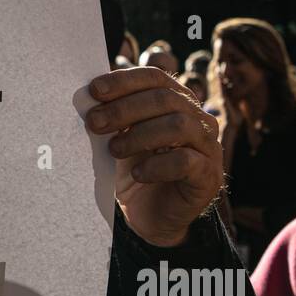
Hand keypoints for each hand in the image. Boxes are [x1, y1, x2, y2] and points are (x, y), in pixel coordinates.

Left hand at [86, 67, 222, 246]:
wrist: (149, 217)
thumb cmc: (134, 170)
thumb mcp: (118, 139)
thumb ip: (111, 116)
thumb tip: (87, 96)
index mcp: (177, 101)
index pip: (155, 78)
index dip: (125, 81)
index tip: (94, 90)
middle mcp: (198, 118)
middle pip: (165, 99)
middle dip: (124, 109)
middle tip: (94, 122)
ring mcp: (208, 147)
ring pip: (179, 125)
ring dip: (139, 135)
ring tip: (114, 149)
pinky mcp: (208, 176)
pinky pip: (186, 161)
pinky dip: (157, 165)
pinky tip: (138, 173)